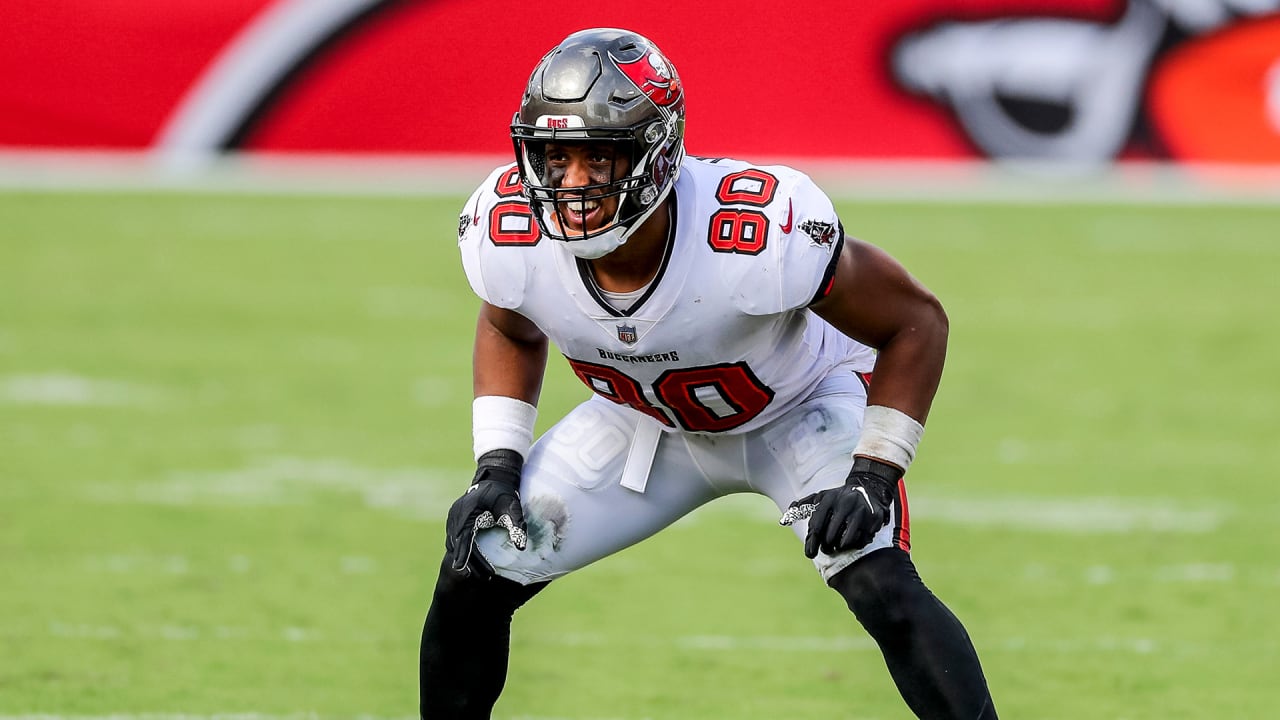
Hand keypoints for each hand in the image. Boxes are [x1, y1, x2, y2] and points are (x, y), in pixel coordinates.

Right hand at [445, 449, 527, 577]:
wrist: (494, 477)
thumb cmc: (503, 491)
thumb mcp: (512, 506)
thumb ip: (517, 525)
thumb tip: (521, 547)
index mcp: (466, 513)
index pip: (463, 539)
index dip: (463, 556)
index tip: (462, 571)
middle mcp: (455, 517)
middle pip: (459, 545)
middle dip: (470, 562)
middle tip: (485, 577)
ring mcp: (453, 519)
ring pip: (456, 544)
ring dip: (467, 558)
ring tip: (482, 575)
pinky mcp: (456, 521)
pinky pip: (457, 540)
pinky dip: (465, 551)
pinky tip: (475, 562)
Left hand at [780, 456, 900, 558]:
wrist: (868, 488)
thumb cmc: (838, 498)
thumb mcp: (820, 498)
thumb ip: (802, 507)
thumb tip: (783, 521)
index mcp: (828, 498)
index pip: (816, 526)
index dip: (812, 543)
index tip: (810, 554)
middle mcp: (844, 502)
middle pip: (830, 536)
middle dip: (826, 546)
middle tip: (827, 548)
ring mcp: (860, 510)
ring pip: (845, 541)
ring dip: (840, 547)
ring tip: (838, 544)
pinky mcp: (874, 518)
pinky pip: (861, 541)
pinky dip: (856, 543)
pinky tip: (853, 538)